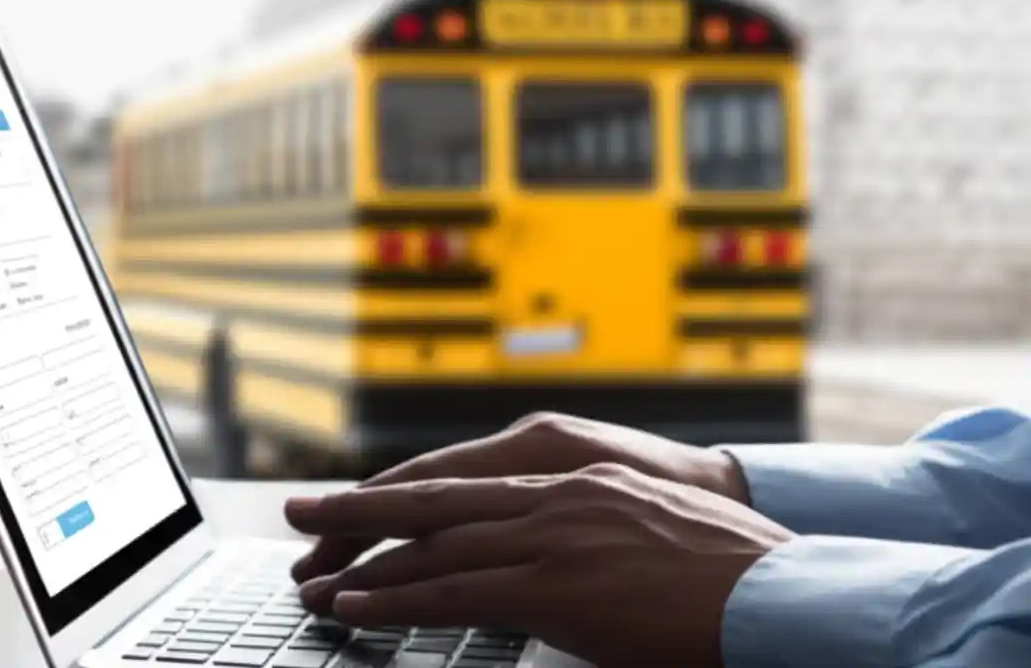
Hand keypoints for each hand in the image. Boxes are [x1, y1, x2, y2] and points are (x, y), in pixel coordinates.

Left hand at [292, 412, 749, 582]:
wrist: (781, 590)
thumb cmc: (725, 572)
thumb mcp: (645, 532)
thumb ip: (590, 533)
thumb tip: (557, 560)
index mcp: (574, 477)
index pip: (466, 483)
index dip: (405, 494)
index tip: (361, 503)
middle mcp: (553, 494)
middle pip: (433, 500)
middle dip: (359, 510)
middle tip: (302, 513)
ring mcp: (551, 538)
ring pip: (433, 546)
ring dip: (365, 564)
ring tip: (313, 577)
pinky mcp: (555, 589)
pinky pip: (456, 593)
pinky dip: (399, 601)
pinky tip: (358, 606)